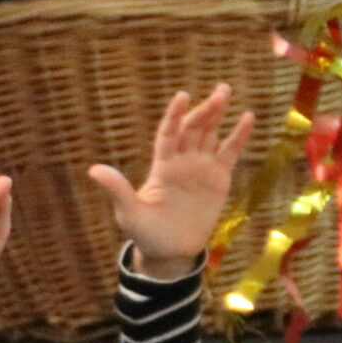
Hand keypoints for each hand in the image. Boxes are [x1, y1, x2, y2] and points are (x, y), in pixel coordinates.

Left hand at [86, 85, 254, 279]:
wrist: (170, 252)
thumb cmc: (146, 233)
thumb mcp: (129, 212)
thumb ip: (117, 189)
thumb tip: (93, 170)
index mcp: (161, 167)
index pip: (168, 134)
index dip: (174, 115)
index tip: (182, 96)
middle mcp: (182, 162)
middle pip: (193, 129)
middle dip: (204, 110)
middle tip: (219, 90)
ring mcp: (201, 168)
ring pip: (210, 135)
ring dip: (217, 114)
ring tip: (224, 92)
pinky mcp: (219, 179)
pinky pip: (230, 153)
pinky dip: (238, 136)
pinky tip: (247, 118)